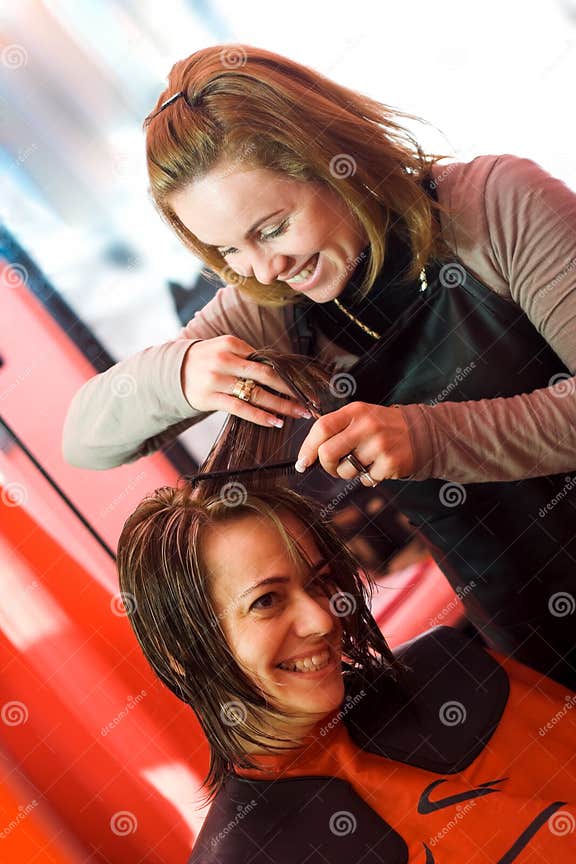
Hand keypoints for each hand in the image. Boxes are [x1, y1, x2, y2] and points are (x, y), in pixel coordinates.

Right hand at [181, 336, 310, 426]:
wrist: (173, 371)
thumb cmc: (208, 361)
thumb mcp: (225, 350)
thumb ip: (248, 359)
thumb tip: (281, 375)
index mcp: (232, 343)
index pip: (267, 361)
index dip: (288, 374)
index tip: (305, 386)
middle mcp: (224, 359)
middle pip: (265, 375)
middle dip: (290, 390)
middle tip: (308, 401)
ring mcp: (216, 379)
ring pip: (255, 394)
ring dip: (280, 405)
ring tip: (297, 413)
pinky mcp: (210, 397)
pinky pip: (240, 408)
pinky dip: (260, 416)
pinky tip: (274, 422)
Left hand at [295, 402, 413, 483]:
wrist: (421, 433)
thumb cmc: (383, 427)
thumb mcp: (361, 417)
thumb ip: (336, 428)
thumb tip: (307, 454)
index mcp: (355, 411)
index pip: (322, 427)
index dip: (307, 447)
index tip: (302, 462)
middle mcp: (367, 426)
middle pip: (328, 453)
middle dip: (326, 465)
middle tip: (333, 467)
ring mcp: (380, 445)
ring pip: (346, 470)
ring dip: (350, 473)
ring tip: (363, 462)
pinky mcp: (391, 463)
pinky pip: (365, 480)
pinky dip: (368, 478)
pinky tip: (378, 466)